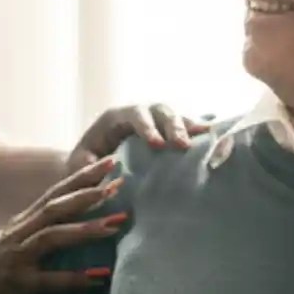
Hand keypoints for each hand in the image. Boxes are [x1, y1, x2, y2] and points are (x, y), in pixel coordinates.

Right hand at [0, 157, 127, 293]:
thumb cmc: (6, 277)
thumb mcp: (23, 245)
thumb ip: (46, 227)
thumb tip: (84, 213)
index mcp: (22, 222)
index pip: (55, 193)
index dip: (81, 177)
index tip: (110, 163)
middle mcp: (17, 234)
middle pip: (54, 206)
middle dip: (87, 194)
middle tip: (118, 184)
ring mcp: (16, 258)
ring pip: (52, 236)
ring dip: (85, 229)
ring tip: (115, 225)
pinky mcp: (18, 285)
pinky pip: (50, 280)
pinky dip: (76, 277)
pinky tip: (101, 276)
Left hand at [67, 104, 210, 171]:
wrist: (86, 167)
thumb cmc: (80, 167)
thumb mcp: (80, 168)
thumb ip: (92, 171)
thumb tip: (112, 182)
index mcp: (114, 118)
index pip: (134, 115)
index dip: (147, 127)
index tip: (157, 145)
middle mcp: (136, 115)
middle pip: (159, 111)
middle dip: (173, 125)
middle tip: (183, 145)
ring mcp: (153, 122)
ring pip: (175, 116)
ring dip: (189, 126)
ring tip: (207, 136)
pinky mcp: (164, 134)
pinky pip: (183, 127)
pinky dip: (196, 130)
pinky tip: (213, 136)